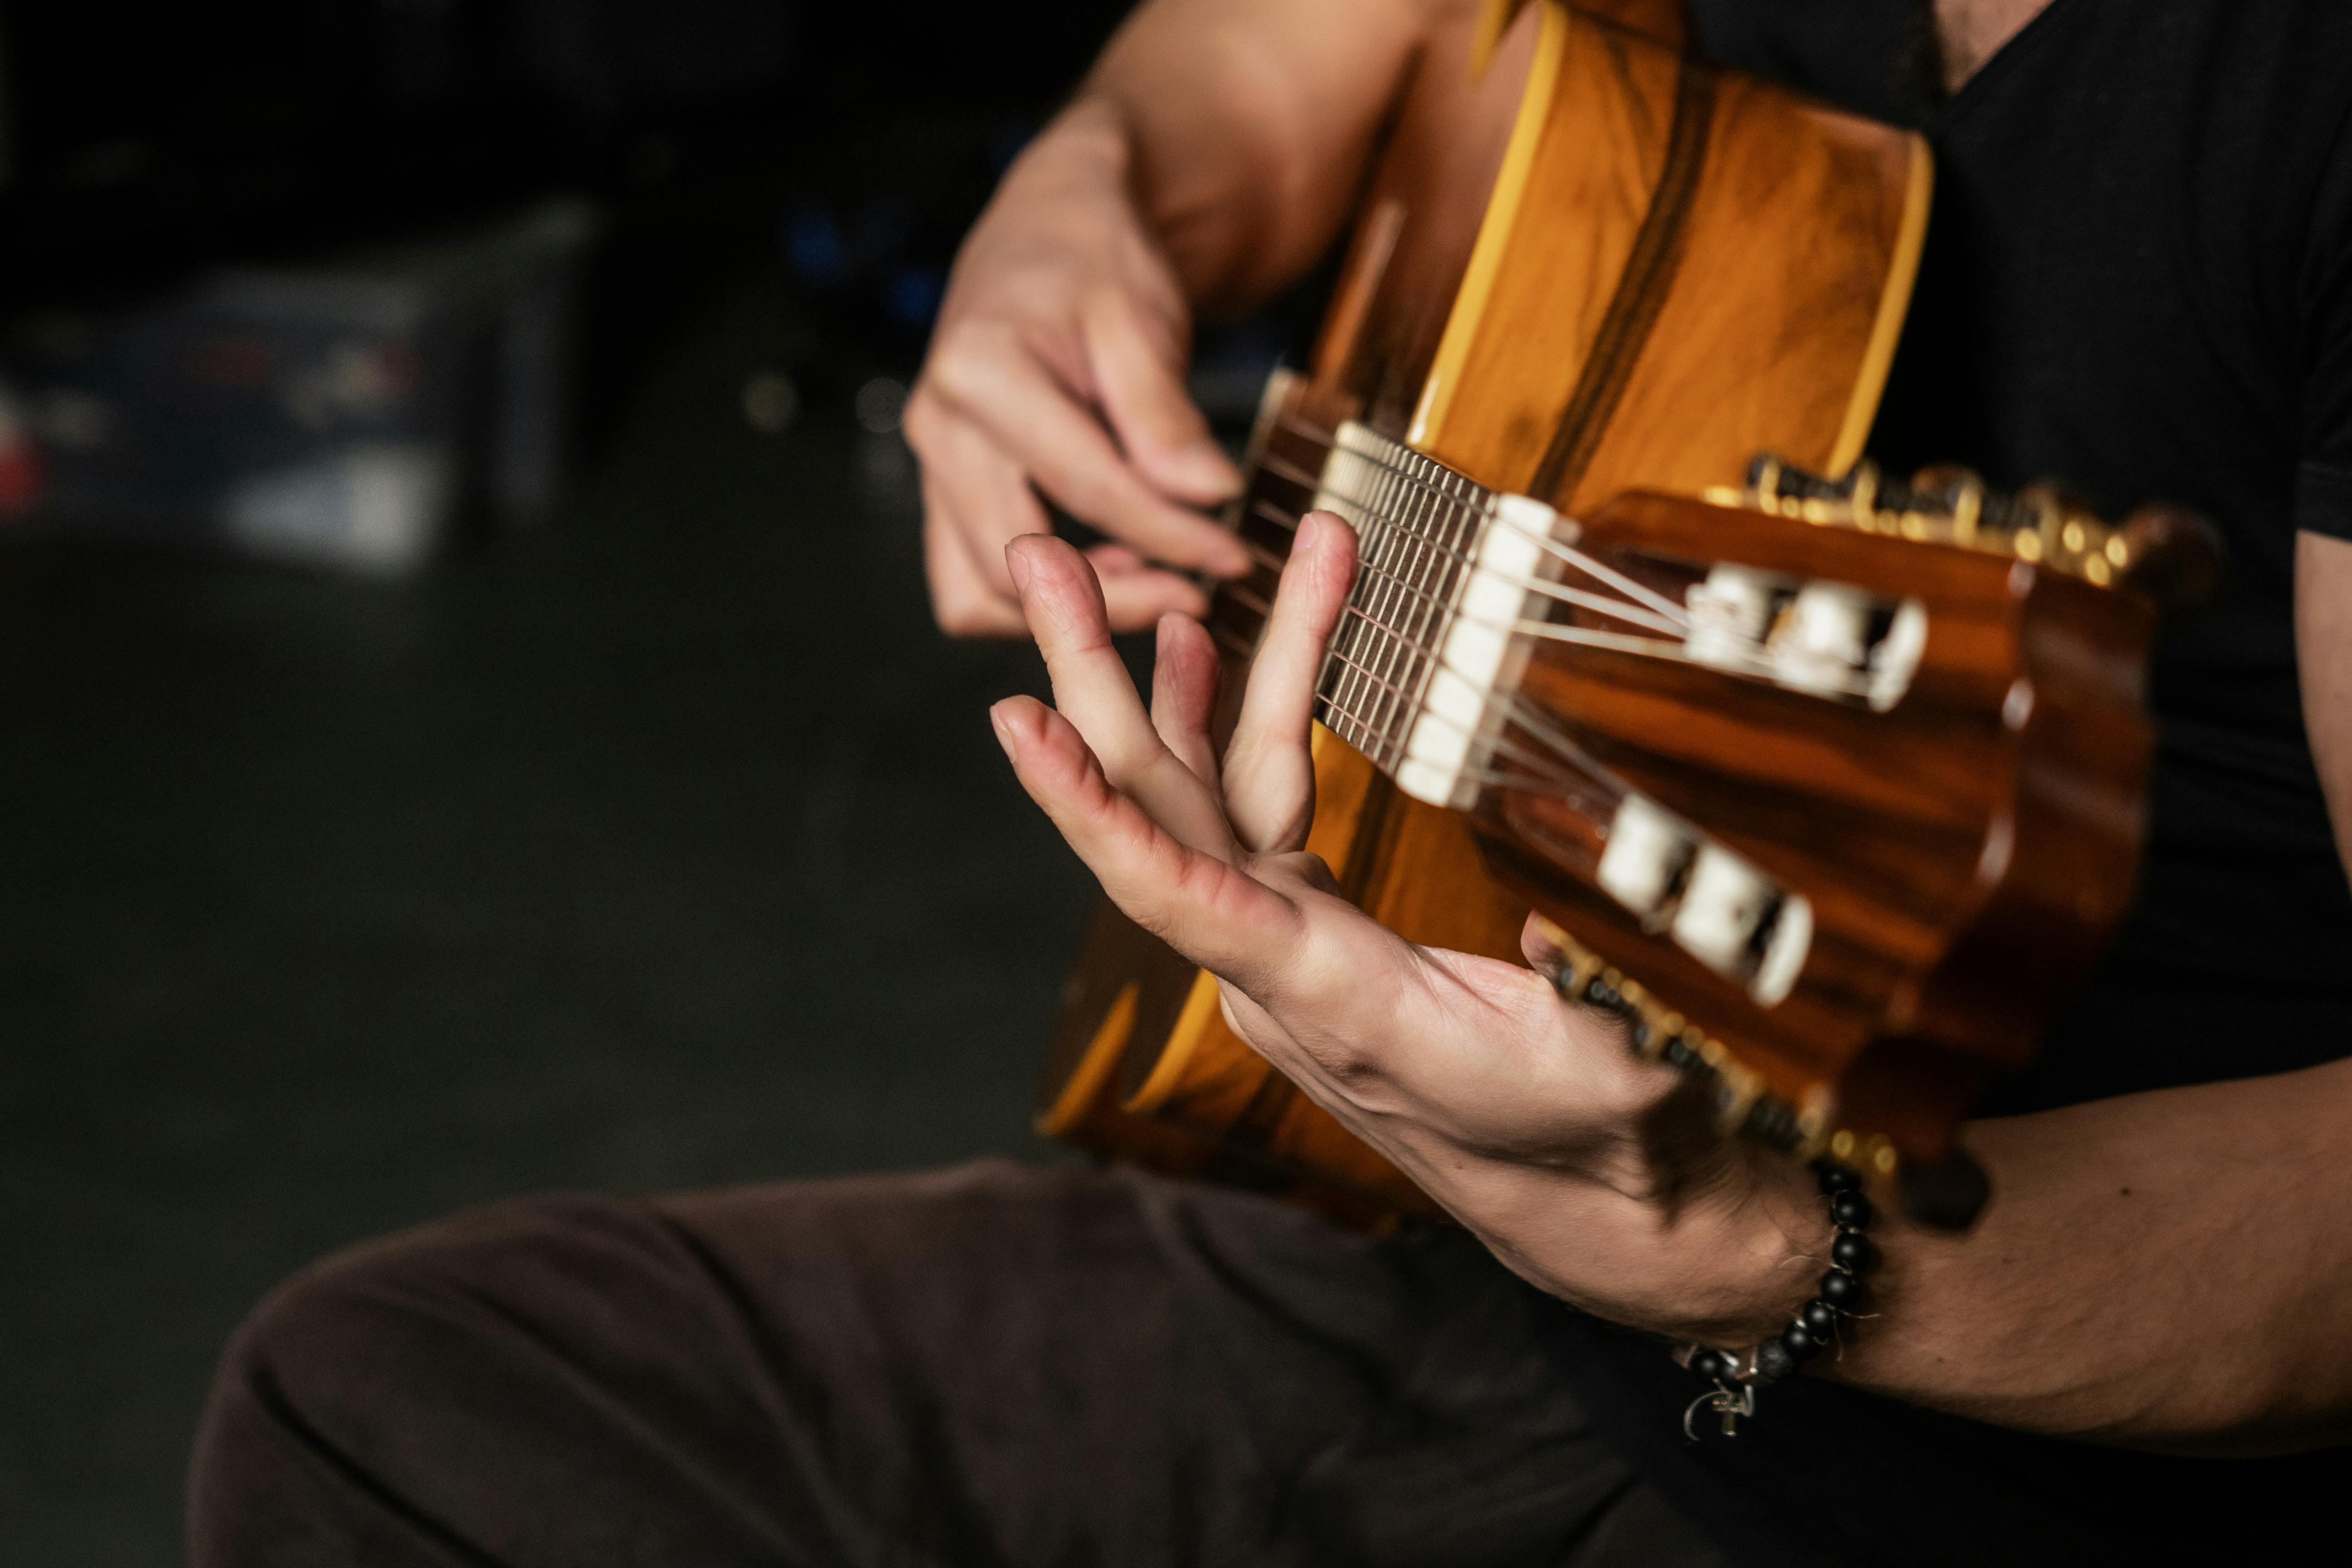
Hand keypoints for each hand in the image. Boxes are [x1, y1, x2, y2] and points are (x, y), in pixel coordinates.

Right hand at [906, 100, 1251, 637]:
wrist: (1048, 229)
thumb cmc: (1095, 261)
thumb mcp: (1141, 318)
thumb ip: (1165, 413)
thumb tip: (1210, 496)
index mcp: (980, 370)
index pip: (1087, 487)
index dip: (1169, 535)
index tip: (1235, 559)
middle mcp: (937, 425)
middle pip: (1016, 561)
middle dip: (1115, 593)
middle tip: (1199, 595)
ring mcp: (933, 465)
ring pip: (975, 593)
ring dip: (1062, 610)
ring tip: (1152, 585)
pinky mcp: (944, 492)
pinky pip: (969, 581)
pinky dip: (1033, 599)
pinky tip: (1108, 566)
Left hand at [990, 516, 1827, 1344]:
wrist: (1593, 1199)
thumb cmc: (1602, 1138)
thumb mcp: (1614, 1067)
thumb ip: (1579, 991)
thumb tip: (1548, 915)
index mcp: (1331, 995)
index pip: (1185, 896)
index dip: (1098, 813)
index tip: (1021, 725)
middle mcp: (1276, 962)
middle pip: (1159, 802)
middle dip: (1090, 674)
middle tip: (1035, 560)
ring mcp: (1284, 936)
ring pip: (1203, 783)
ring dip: (1157, 669)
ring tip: (1097, 566)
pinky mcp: (1311, 919)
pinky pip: (1245, 799)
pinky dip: (1224, 713)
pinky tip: (1196, 642)